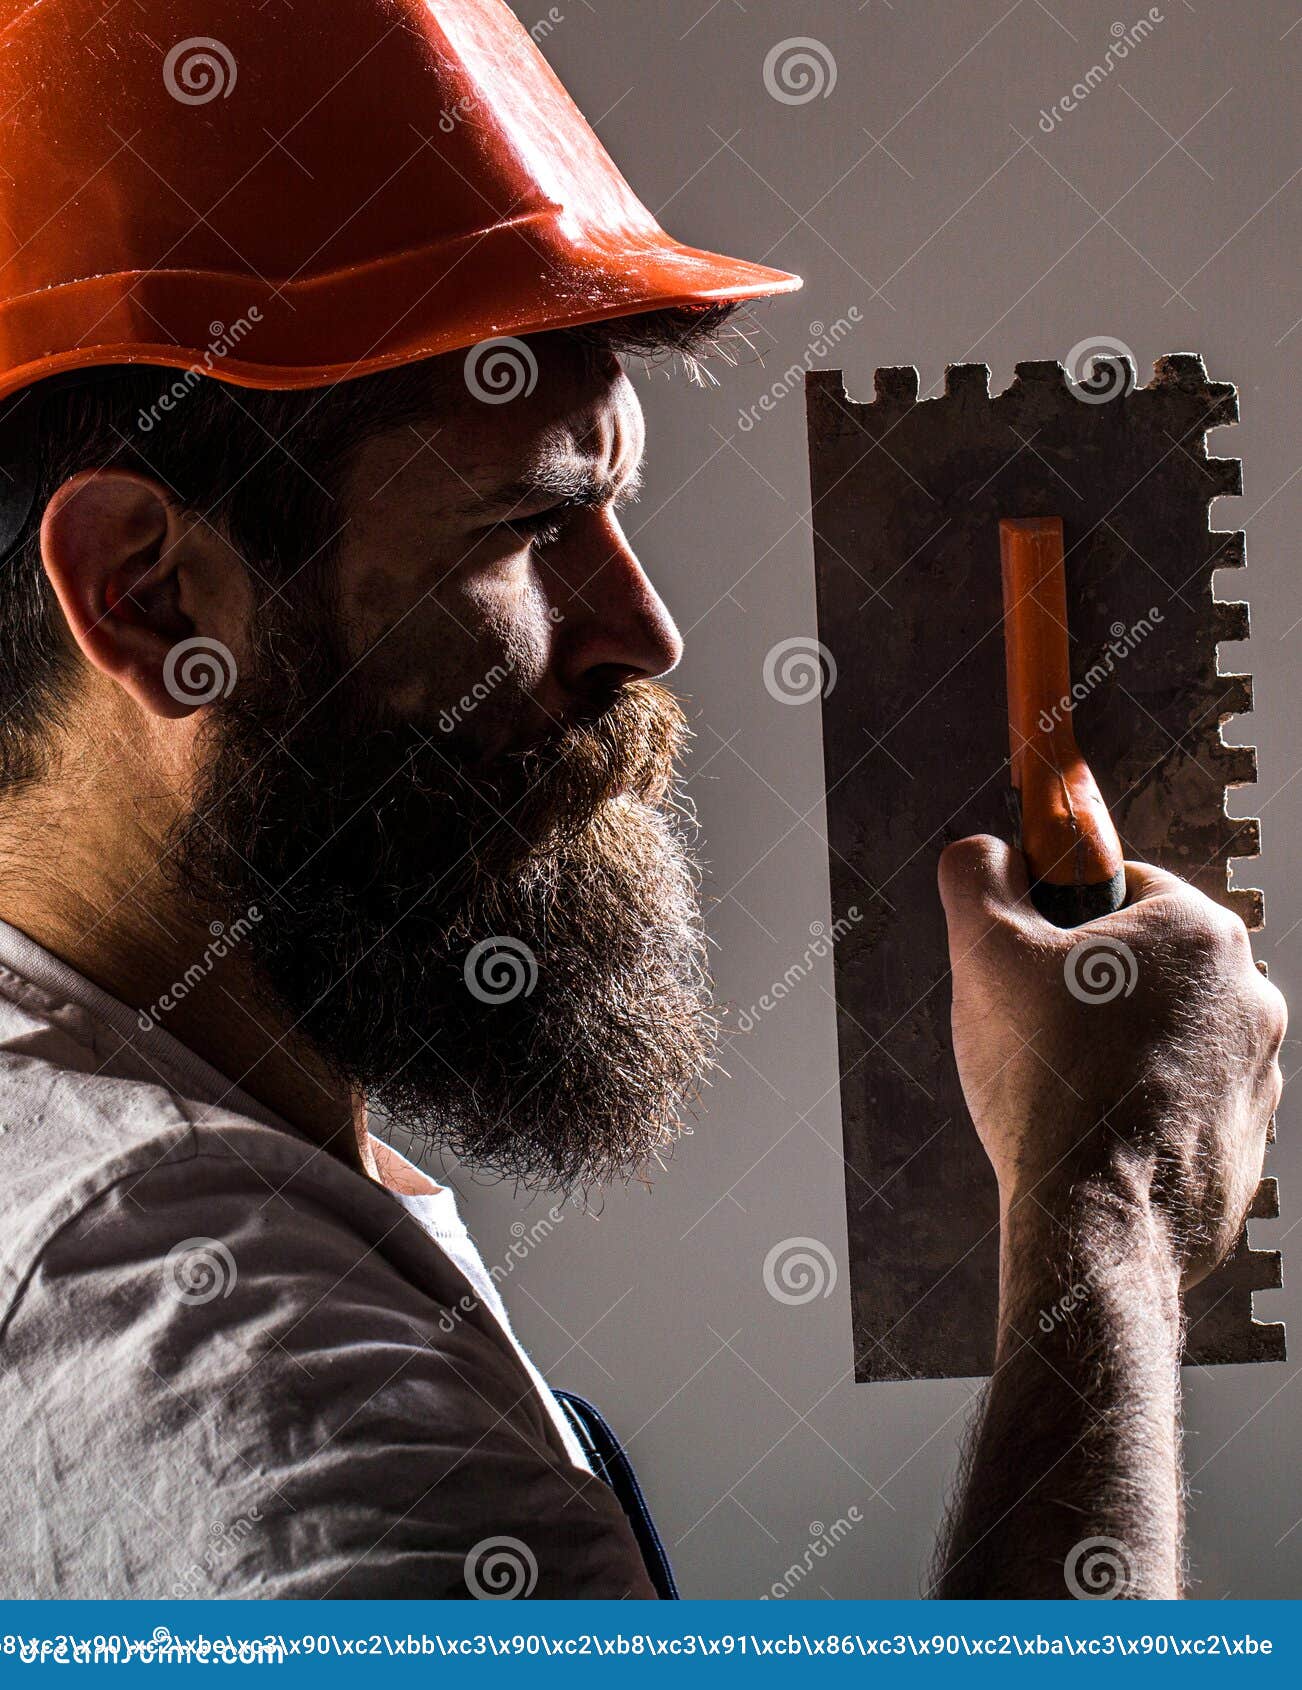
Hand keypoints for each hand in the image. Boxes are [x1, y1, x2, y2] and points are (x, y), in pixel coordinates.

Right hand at [938, 835, 1285, 1287]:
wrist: (1095, 1225)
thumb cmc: (1048, 1084)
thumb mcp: (984, 952)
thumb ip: (978, 876)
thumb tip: (983, 853)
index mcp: (1196, 932)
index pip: (1118, 884)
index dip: (1056, 913)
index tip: (1025, 949)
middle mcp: (1248, 994)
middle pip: (1144, 960)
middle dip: (1086, 985)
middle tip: (1031, 1023)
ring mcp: (1257, 1072)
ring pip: (1164, 1030)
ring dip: (1114, 1044)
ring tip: (1058, 1085)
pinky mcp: (1246, 1138)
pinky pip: (1181, 1098)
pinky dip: (1139, 1105)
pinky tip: (1091, 1129)